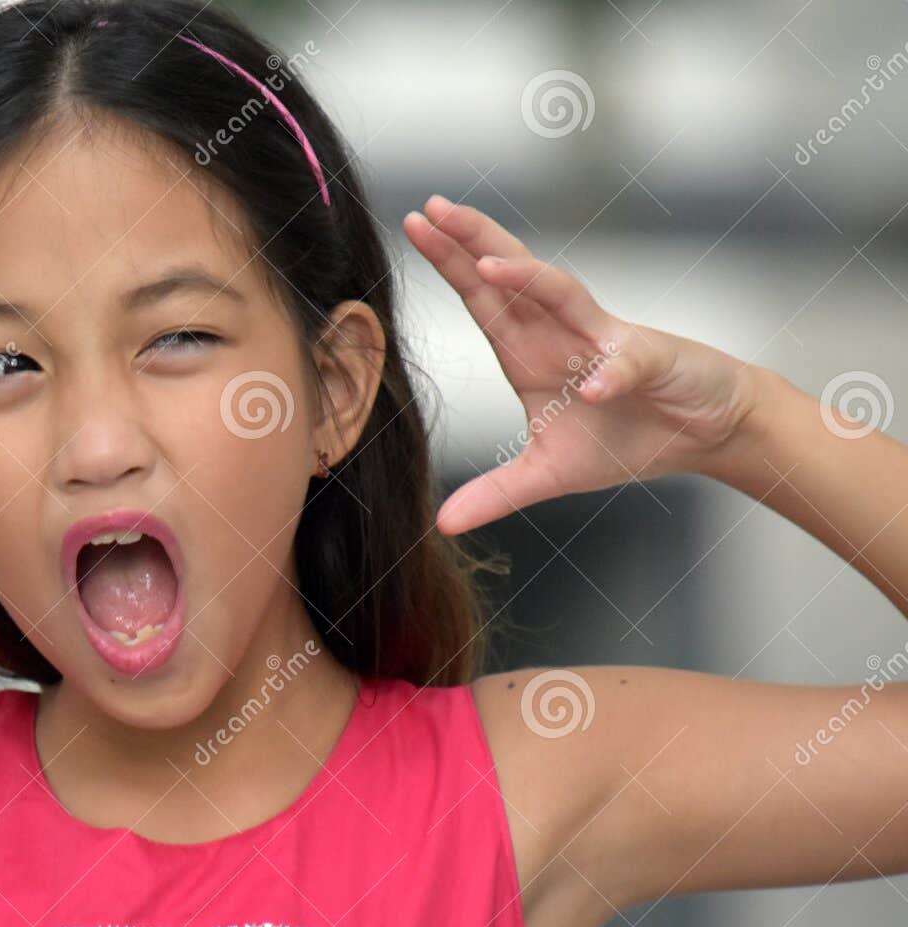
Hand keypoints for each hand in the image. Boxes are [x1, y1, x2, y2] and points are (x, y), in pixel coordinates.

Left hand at [403, 194, 763, 535]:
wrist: (704, 432)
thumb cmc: (626, 437)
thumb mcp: (548, 475)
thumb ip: (496, 494)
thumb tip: (442, 524)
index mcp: (529, 352)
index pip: (481, 301)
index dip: (448, 265)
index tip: (414, 227)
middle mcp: (561, 333)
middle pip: (511, 279)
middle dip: (472, 243)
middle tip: (433, 210)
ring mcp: (605, 342)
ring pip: (562, 297)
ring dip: (527, 280)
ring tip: (488, 265)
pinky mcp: (651, 361)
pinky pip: (626, 364)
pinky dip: (611, 372)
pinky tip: (593, 385)